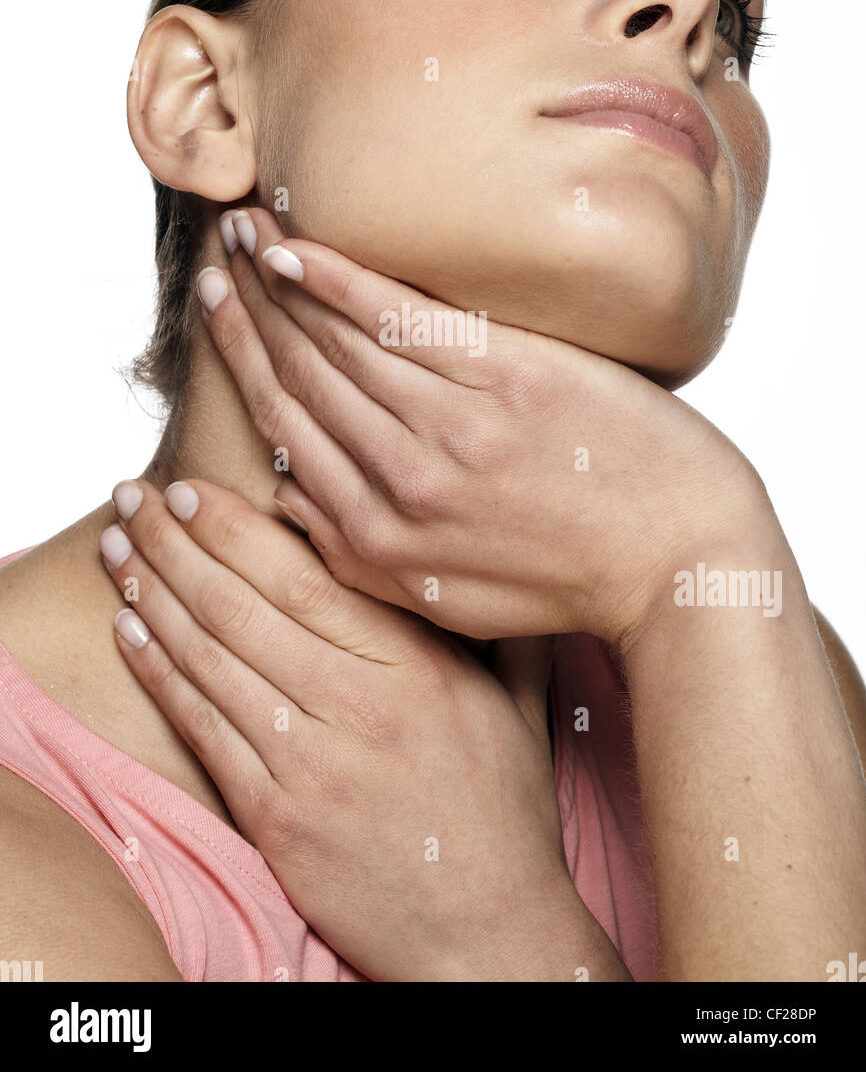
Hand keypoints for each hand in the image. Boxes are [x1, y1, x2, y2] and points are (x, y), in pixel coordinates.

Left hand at [100, 477, 627, 981]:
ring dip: (153, 595)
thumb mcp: (518, 699)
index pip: (304, 576)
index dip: (235, 526)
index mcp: (417, 667)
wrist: (488, 931)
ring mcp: (310, 766)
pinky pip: (201, 730)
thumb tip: (471, 548)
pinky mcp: (276, 818)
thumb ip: (493, 617)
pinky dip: (160, 675)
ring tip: (120, 550)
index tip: (192, 488)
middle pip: (242, 605)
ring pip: (211, 659)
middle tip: (136, 499)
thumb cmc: (504, 811)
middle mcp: (358, 707)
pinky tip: (132, 632)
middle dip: (176, 542)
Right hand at [198, 205, 763, 642]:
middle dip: (244, 315)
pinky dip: (336, 280)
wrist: (680, 560)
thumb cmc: (567, 577)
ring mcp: (451, 427)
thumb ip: (362, 555)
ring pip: (335, 343)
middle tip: (214, 263)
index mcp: (379, 538)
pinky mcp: (505, 377)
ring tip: (243, 234)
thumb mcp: (446, 598)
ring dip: (277, 282)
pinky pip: (396, 319)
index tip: (216, 318)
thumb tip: (293, 496)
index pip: (285, 431)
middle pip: (298, 379)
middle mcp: (401, 482)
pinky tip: (298, 247)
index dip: (241, 366)